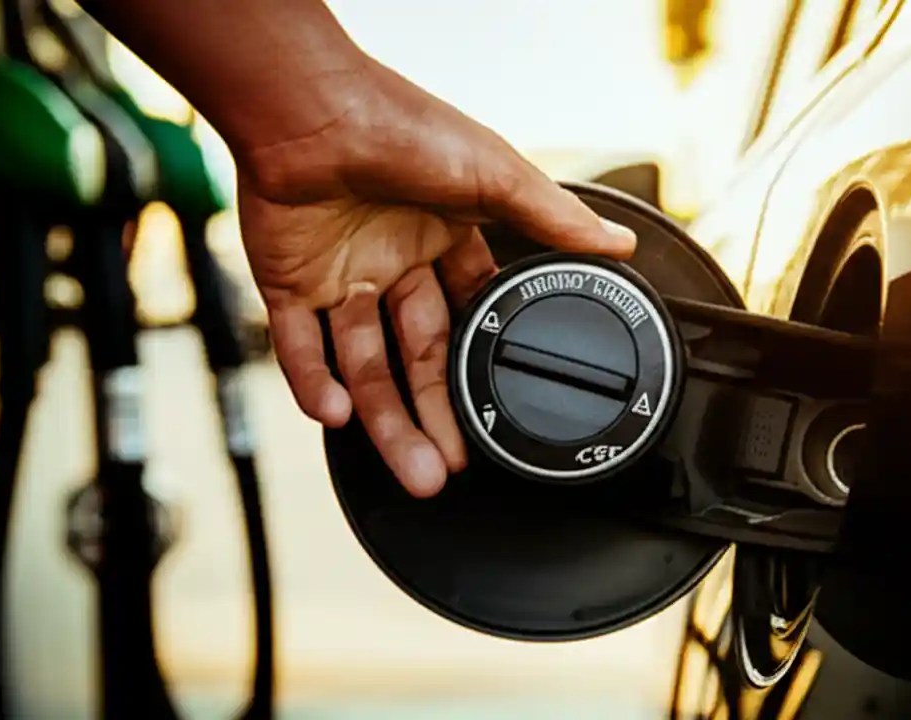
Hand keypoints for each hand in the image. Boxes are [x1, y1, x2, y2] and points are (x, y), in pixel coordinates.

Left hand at [235, 58, 635, 496]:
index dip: (481, 367)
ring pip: (365, 366)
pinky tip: (338, 417)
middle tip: (454, 467)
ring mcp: (341, 278)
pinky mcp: (290, 284)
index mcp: (443, 241)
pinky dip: (315, 385)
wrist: (311, 107)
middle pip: (420, 357)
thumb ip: (553, 220)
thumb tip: (620, 245)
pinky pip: (301, 349)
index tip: (496, 414)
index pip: (470, 319)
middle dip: (437, 415)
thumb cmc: (403, 126)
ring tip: (415, 471)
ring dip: (385, 420)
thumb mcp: (496, 176)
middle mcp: (393, 265)